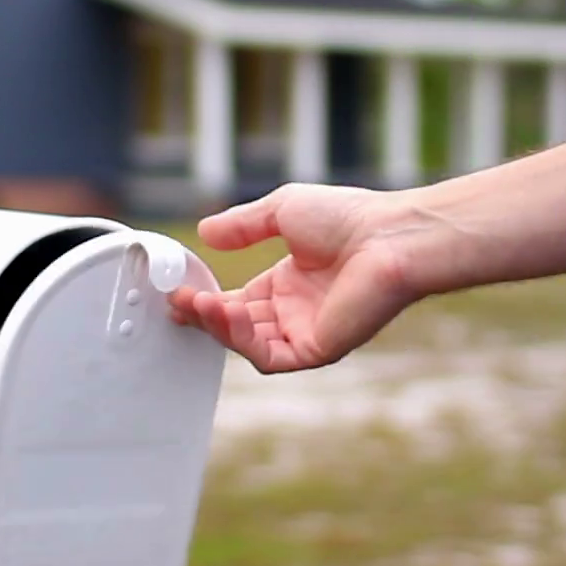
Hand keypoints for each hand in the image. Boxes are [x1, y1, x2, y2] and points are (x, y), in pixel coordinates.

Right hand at [168, 182, 451, 372]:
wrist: (390, 236)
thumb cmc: (349, 217)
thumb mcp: (282, 210)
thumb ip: (243, 225)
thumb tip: (205, 233)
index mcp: (290, 283)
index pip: (238, 300)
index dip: (208, 298)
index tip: (180, 289)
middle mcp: (296, 312)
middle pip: (238, 325)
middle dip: (204, 315)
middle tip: (176, 300)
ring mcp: (306, 332)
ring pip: (247, 343)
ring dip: (218, 326)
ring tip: (196, 303)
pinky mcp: (317, 349)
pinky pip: (268, 356)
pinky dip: (241, 339)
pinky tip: (225, 311)